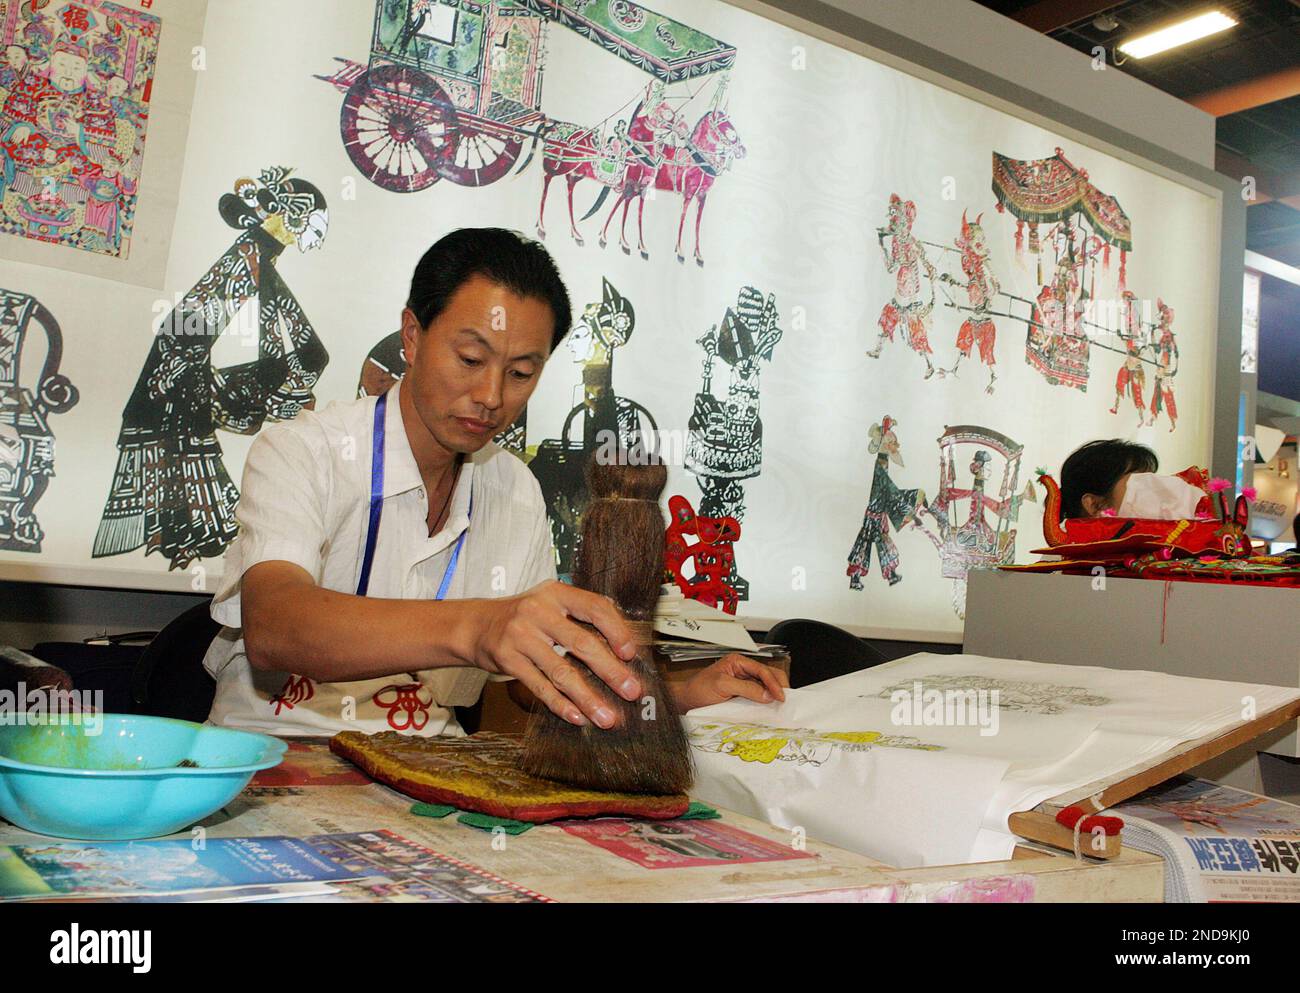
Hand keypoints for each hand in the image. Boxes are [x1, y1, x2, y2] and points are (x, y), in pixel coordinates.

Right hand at [473, 580, 640, 729]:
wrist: (476, 624)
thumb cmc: (524, 616)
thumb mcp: (551, 603)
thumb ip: (580, 616)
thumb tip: (623, 644)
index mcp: (556, 593)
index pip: (595, 607)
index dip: (617, 631)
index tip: (631, 654)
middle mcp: (538, 611)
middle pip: (582, 643)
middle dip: (611, 671)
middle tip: (631, 692)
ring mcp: (521, 636)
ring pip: (561, 672)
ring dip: (588, 698)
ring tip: (607, 717)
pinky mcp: (508, 660)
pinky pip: (540, 686)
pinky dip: (560, 705)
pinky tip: (577, 717)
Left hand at [672, 654, 788, 712]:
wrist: (686, 701)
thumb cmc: (699, 689)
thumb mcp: (722, 686)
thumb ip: (746, 688)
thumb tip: (768, 695)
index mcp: (738, 662)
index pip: (762, 670)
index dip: (773, 682)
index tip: (781, 696)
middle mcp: (742, 670)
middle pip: (767, 676)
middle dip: (778, 686)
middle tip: (786, 701)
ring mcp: (743, 683)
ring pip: (765, 687)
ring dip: (773, 695)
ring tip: (781, 706)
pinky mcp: (742, 695)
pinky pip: (758, 697)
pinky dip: (766, 702)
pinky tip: (770, 709)